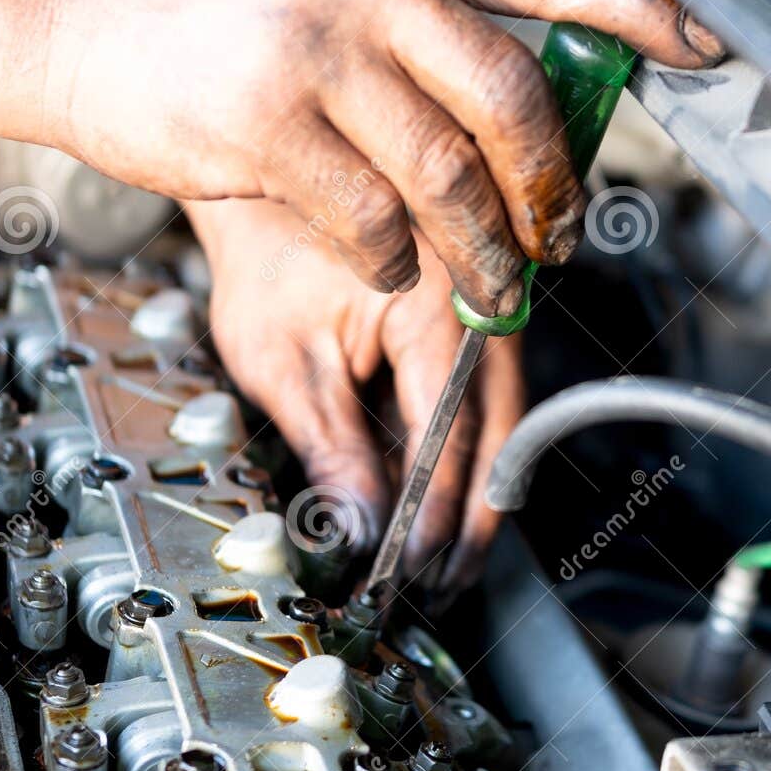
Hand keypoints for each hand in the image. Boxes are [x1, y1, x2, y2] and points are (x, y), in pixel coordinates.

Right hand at [38, 0, 720, 319]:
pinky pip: (371, 220)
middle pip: (508, 92)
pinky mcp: (262, 125)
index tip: (700, 43)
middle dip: (551, 184)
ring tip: (493, 277)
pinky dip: (393, 260)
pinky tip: (387, 262)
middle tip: (560, 231)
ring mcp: (307, 43)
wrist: (74, 11)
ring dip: (484, 247)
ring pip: (447, 172)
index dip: (634, 6)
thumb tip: (540, 63)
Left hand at [192, 198, 523, 595]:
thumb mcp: (283, 358)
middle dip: (471, 517)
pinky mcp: (477, 323)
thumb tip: (360, 528)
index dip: (433, 509)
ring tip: (444, 560)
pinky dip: (463, 454)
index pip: (450, 428)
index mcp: (439, 299)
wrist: (273, 186)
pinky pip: (483, 400)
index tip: (410, 565)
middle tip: (442, 584)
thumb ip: (328, 446)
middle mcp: (483, 300)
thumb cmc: (269, 253)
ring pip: (500, 421)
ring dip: (473, 494)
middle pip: (498, 432)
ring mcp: (488, 310)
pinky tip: (438, 503)